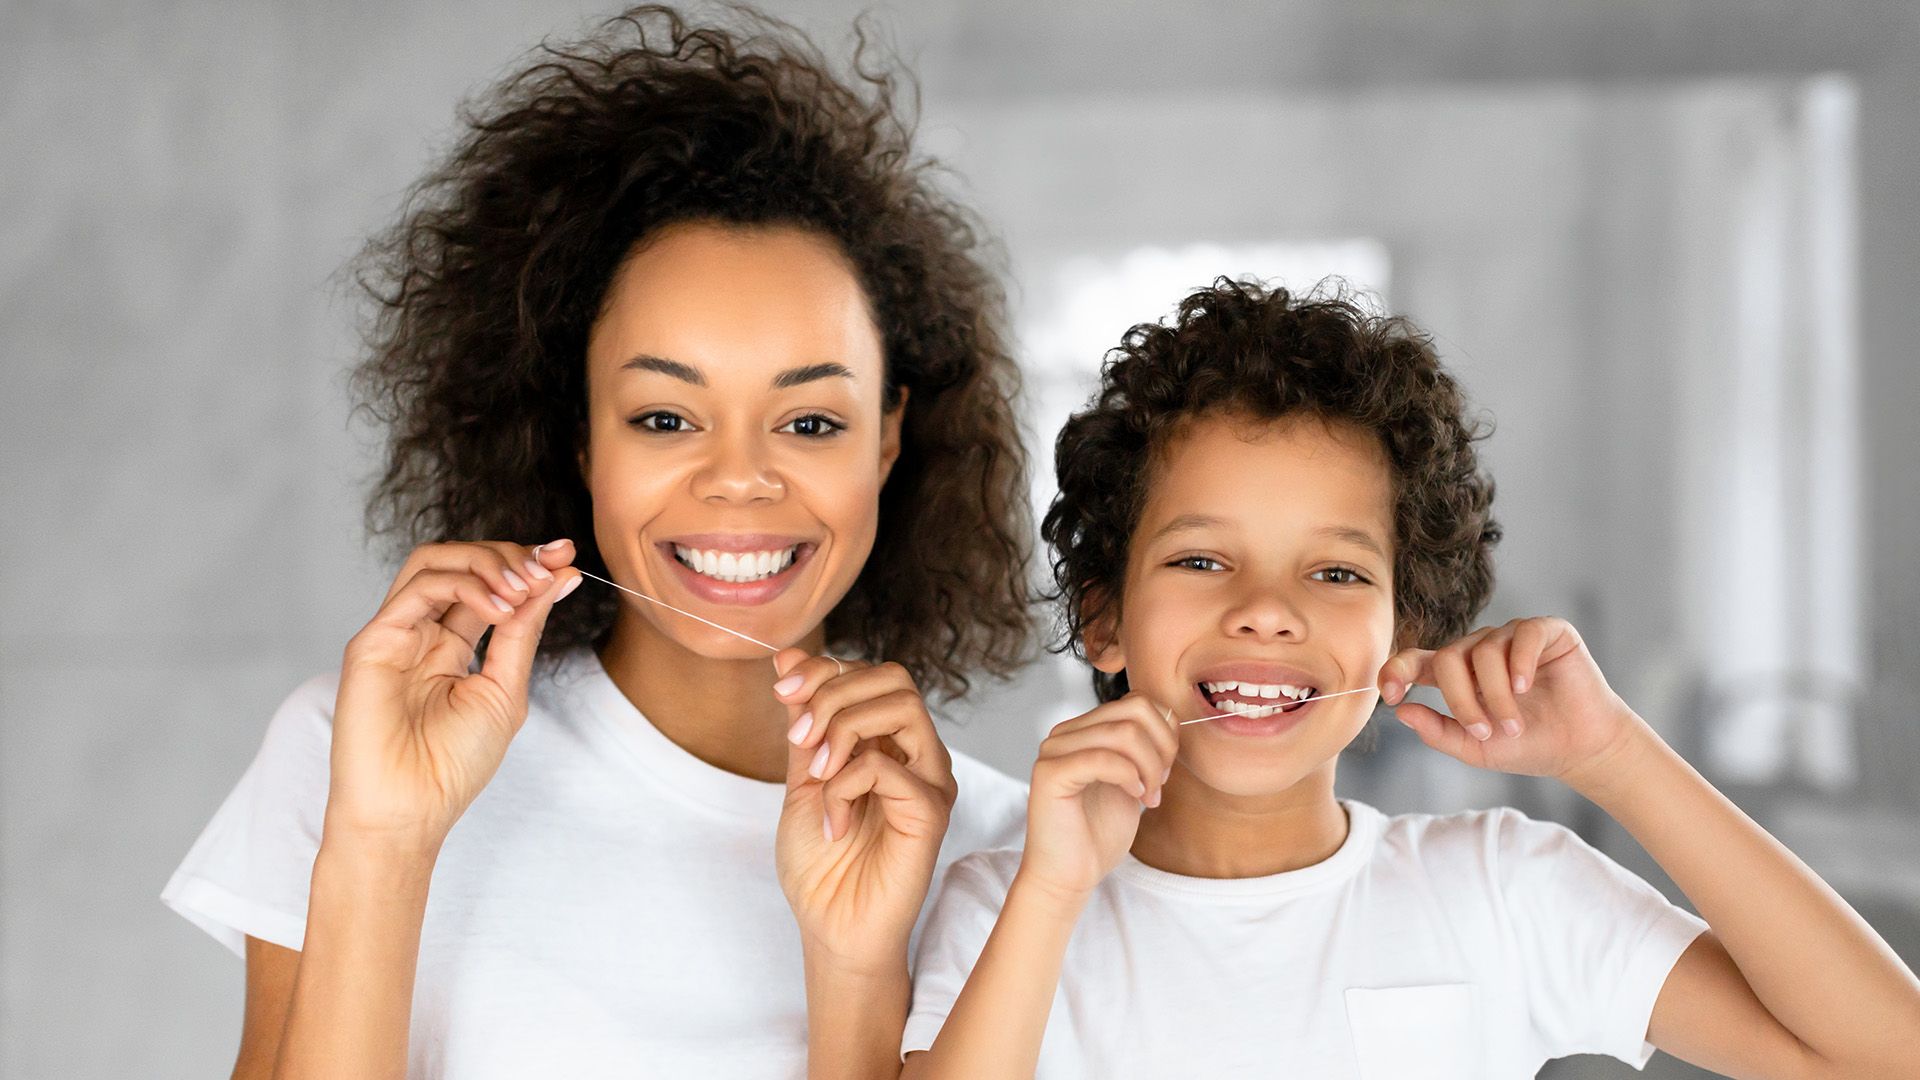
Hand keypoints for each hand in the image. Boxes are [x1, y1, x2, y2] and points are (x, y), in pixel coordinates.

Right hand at [327, 539, 582, 855]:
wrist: (409, 811)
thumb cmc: (453, 763)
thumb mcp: (505, 688)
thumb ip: (524, 631)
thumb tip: (560, 578)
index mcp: (452, 645)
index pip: (488, 584)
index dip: (527, 563)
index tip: (567, 556)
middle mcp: (422, 632)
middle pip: (462, 562)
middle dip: (512, 556)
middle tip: (548, 567)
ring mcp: (397, 633)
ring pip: (435, 561)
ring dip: (488, 563)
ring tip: (523, 588)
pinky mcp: (374, 640)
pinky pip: (419, 587)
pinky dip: (466, 586)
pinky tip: (498, 608)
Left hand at [772, 650, 956, 972]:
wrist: (831, 928)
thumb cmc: (823, 865)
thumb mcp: (803, 779)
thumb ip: (804, 723)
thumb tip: (789, 659)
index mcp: (889, 742)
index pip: (870, 674)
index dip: (823, 670)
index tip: (781, 691)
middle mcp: (916, 753)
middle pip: (893, 676)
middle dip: (834, 693)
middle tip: (800, 738)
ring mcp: (928, 780)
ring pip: (901, 705)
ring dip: (843, 728)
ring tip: (817, 773)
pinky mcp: (930, 811)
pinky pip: (888, 767)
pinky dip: (844, 785)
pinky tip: (833, 823)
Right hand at [1018, 693, 1177, 903]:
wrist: (1070, 875)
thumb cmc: (1099, 833)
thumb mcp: (1132, 780)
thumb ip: (1144, 748)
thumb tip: (1171, 719)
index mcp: (1084, 729)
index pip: (1137, 702)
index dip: (1165, 733)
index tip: (1166, 772)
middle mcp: (1065, 732)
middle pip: (1134, 710)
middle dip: (1162, 748)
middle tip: (1160, 785)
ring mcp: (1054, 750)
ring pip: (1124, 733)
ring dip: (1150, 768)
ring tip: (1150, 797)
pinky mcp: (1049, 773)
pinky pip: (1103, 758)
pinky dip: (1129, 776)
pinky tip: (1134, 797)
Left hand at [1378, 616, 1651, 787]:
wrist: (1581, 749)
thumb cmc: (1528, 746)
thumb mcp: (1475, 748)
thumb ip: (1437, 731)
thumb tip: (1401, 711)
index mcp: (1456, 675)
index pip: (1415, 660)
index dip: (1396, 670)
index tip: (1390, 695)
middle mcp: (1479, 650)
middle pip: (1448, 658)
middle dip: (1461, 700)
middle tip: (1484, 731)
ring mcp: (1512, 637)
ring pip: (1484, 651)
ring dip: (1496, 694)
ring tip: (1515, 724)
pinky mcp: (1546, 632)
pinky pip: (1522, 633)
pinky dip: (1519, 662)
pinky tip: (1526, 687)